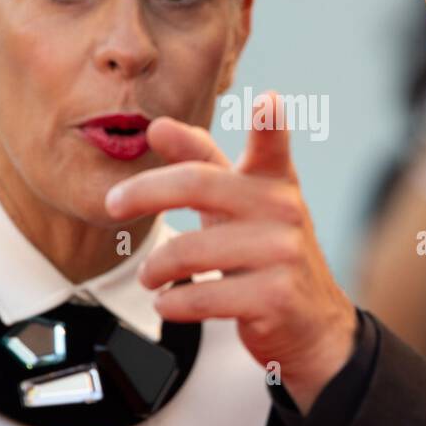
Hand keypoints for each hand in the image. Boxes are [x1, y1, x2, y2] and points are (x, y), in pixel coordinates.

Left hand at [105, 91, 357, 413]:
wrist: (312, 323)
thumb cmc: (266, 253)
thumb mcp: (239, 202)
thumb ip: (201, 161)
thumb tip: (158, 126)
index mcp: (273, 180)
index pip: (272, 145)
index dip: (269, 124)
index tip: (267, 102)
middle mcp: (283, 209)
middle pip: (198, 185)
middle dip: (145, 192)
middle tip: (113, 204)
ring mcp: (282, 254)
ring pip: (188, 251)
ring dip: (155, 267)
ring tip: (150, 275)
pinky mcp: (274, 298)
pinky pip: (200, 297)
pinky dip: (171, 303)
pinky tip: (168, 303)